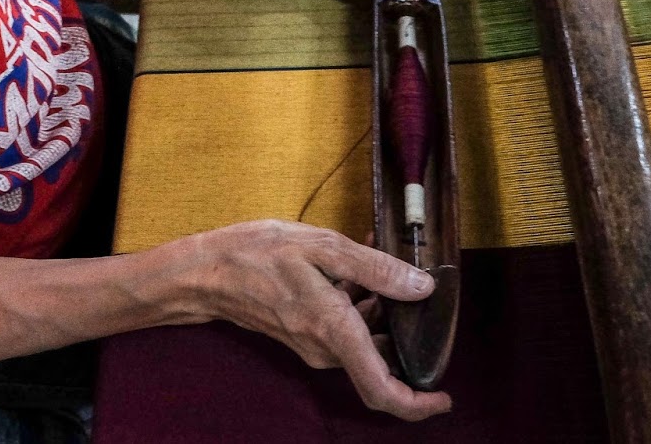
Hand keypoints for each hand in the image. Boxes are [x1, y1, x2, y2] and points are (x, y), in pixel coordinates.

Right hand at [183, 220, 452, 420]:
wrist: (205, 272)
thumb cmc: (257, 254)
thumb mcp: (321, 247)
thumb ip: (375, 268)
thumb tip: (421, 287)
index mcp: (333, 330)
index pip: (381, 388)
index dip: (417, 403)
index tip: (444, 399)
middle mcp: (324, 348)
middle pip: (380, 357)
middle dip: (402, 325)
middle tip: (410, 283)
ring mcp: (312, 345)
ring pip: (363, 339)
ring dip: (379, 307)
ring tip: (378, 260)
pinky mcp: (303, 335)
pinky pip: (344, 328)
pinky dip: (358, 302)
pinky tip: (354, 267)